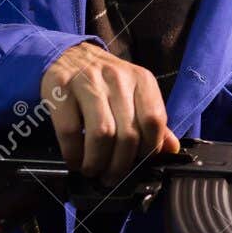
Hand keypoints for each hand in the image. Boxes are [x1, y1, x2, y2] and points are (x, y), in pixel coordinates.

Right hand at [41, 43, 179, 183]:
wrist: (67, 55)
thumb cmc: (105, 82)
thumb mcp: (133, 94)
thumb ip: (151, 121)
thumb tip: (171, 150)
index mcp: (141, 80)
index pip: (154, 121)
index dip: (148, 150)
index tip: (137, 166)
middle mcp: (117, 78)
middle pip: (128, 133)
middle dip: (120, 165)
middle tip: (111, 177)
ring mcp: (87, 81)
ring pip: (102, 134)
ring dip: (97, 161)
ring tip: (93, 170)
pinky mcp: (60, 88)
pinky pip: (69, 131)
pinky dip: (73, 153)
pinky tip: (75, 159)